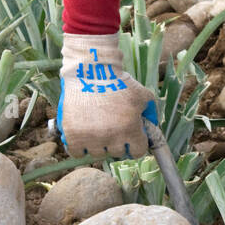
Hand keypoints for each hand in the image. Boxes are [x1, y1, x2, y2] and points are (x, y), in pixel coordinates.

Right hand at [57, 32, 158, 158]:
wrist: (90, 71)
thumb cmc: (118, 81)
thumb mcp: (143, 94)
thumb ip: (151, 113)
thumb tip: (151, 128)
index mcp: (130, 129)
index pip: (137, 152)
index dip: (135, 144)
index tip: (130, 138)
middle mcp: (112, 137)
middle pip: (117, 152)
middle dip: (117, 142)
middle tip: (112, 129)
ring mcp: (91, 138)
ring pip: (97, 153)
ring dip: (98, 145)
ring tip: (96, 129)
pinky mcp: (73, 135)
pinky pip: (77, 153)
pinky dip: (79, 148)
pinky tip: (82, 137)